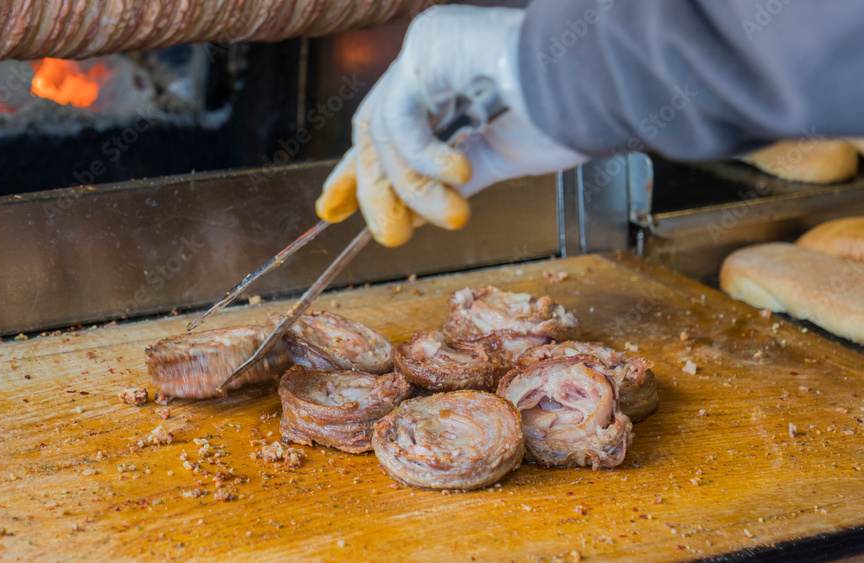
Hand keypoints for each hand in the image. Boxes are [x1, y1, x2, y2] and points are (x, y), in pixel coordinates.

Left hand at [316, 5, 588, 246]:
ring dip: (412, 187)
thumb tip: (414, 216)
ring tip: (452, 214)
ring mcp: (425, 52)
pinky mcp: (429, 46)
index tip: (332, 209)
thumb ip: (449, 184)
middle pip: (374, 134)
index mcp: (441, 90)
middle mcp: (426, 66)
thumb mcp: (495, 162)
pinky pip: (404, 117)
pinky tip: (459, 174)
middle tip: (390, 235)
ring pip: (385, 133)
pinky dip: (425, 157)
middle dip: (375, 191)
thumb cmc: (565, 118)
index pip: (383, 134)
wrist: (601, 86)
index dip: (354, 175)